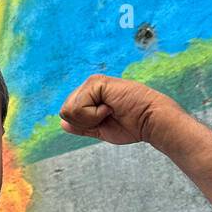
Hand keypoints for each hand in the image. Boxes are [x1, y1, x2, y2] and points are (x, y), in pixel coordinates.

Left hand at [58, 75, 183, 146]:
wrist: (149, 122)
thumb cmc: (131, 125)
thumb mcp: (101, 129)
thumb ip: (82, 126)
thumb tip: (62, 123)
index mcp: (89, 97)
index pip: (67, 114)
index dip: (84, 125)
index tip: (105, 121)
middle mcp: (88, 87)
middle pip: (65, 112)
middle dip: (84, 122)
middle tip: (107, 116)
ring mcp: (92, 83)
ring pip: (69, 110)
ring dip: (89, 118)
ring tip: (109, 111)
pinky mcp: (96, 82)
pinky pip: (79, 107)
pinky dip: (94, 114)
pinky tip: (110, 108)